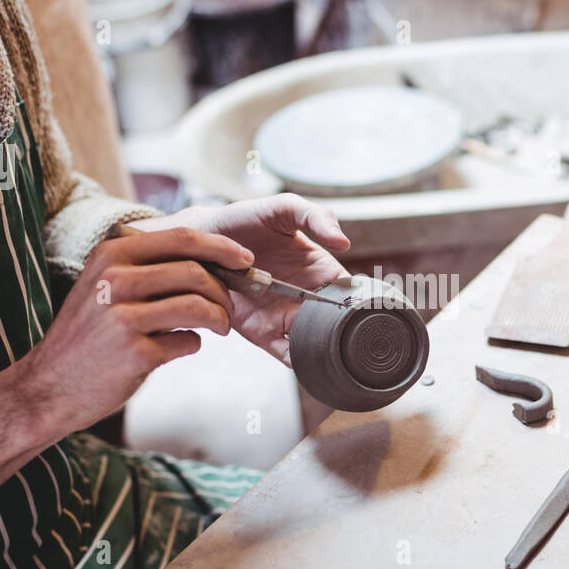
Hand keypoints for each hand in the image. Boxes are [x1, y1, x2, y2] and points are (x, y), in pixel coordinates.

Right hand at [21, 226, 254, 435]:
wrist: (47, 387)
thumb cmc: (86, 337)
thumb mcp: (103, 286)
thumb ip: (146, 269)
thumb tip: (208, 261)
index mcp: (111, 255)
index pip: (181, 238)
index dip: (221, 247)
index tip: (244, 259)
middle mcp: (115, 279)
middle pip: (195, 272)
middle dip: (224, 290)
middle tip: (229, 307)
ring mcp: (124, 316)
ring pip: (199, 306)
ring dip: (219, 319)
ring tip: (218, 328)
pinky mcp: (135, 352)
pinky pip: (188, 342)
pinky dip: (193, 344)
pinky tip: (181, 347)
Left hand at [127, 193, 350, 364]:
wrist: (205, 237)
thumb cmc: (246, 219)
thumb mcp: (285, 207)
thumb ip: (317, 216)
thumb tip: (343, 242)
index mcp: (320, 271)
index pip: (349, 292)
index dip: (359, 302)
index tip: (363, 309)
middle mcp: (306, 297)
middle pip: (336, 323)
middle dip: (343, 332)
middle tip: (344, 333)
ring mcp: (286, 316)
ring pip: (314, 341)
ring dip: (323, 348)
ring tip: (326, 349)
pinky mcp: (262, 331)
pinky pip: (285, 352)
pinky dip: (297, 360)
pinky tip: (303, 359)